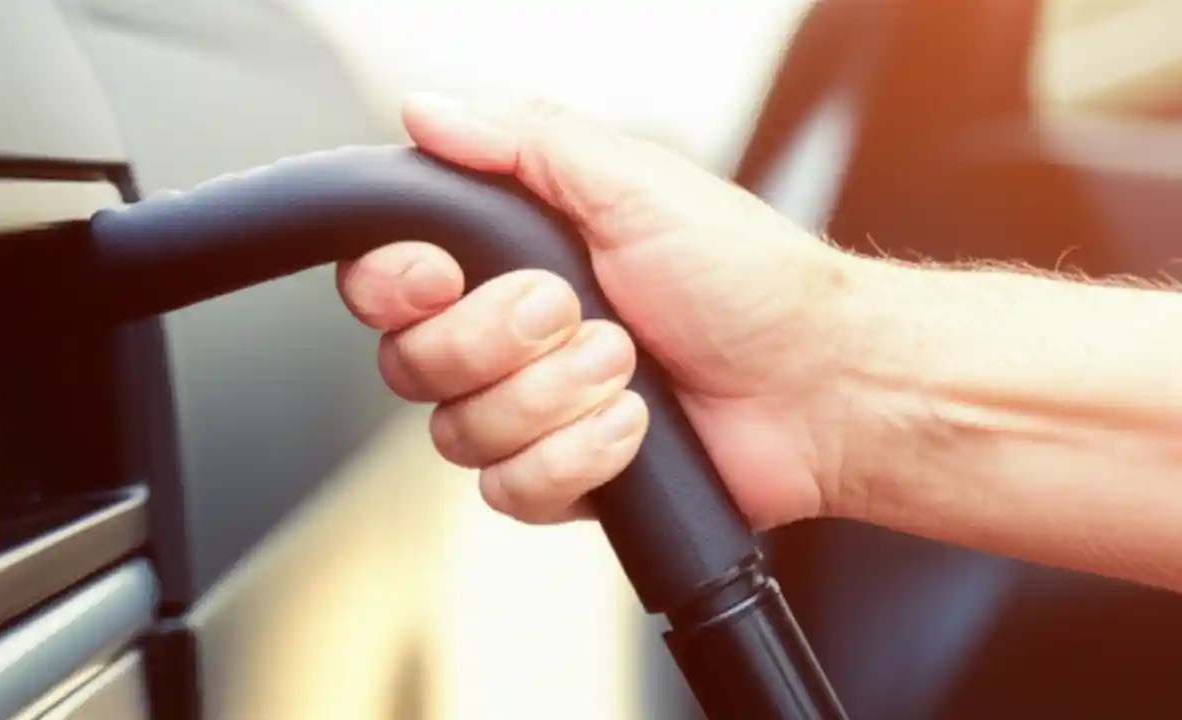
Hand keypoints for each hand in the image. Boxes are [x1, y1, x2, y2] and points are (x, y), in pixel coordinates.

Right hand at [336, 94, 868, 526]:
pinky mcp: (559, 477)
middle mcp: (507, 340)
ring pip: (459, 433)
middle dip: (496, 341)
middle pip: (410, 364)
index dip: (395, 285)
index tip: (442, 276)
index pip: (388, 281)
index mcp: (513, 260)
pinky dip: (578, 456)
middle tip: (574, 311)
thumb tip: (426, 111)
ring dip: (551, 398)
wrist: (819, 384)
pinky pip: (511, 490)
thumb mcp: (635, 184)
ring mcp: (530, 413)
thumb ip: (524, 142)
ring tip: (630, 367)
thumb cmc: (747, 278)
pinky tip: (634, 429)